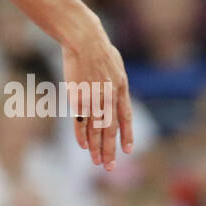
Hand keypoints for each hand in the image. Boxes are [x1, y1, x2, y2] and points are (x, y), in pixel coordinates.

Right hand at [61, 28, 132, 170]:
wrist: (84, 39)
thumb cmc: (97, 47)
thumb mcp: (115, 64)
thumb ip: (116, 81)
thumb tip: (116, 93)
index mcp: (121, 88)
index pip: (125, 117)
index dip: (126, 134)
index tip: (127, 150)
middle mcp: (109, 96)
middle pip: (110, 129)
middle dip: (110, 149)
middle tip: (109, 166)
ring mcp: (93, 98)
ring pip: (95, 128)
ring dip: (96, 147)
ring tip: (97, 162)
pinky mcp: (78, 96)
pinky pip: (80, 120)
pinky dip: (81, 134)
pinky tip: (83, 146)